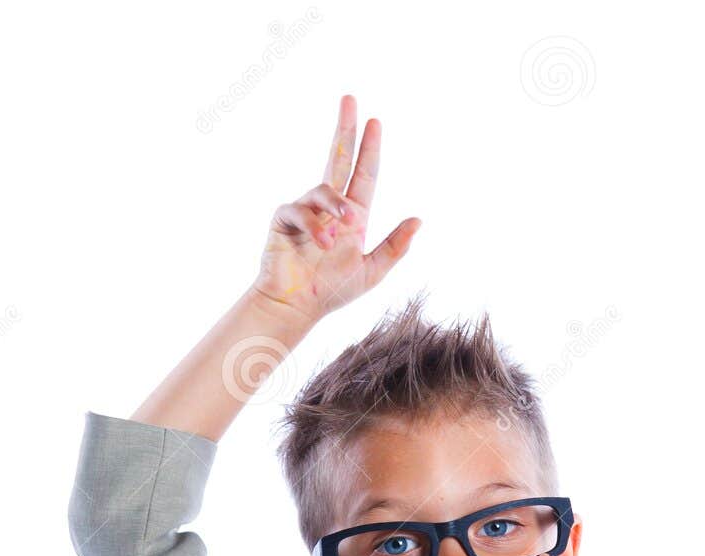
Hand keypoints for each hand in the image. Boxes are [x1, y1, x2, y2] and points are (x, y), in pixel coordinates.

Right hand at [250, 94, 420, 324]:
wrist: (296, 307)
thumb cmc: (331, 292)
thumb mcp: (372, 271)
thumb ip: (395, 247)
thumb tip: (419, 219)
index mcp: (353, 217)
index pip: (364, 174)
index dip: (369, 148)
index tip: (375, 121)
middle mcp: (330, 208)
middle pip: (338, 159)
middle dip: (345, 130)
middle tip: (350, 100)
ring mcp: (306, 210)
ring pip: (323, 191)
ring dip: (333, 208)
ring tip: (337, 236)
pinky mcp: (285, 219)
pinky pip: (300, 211)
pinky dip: (313, 225)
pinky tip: (321, 243)